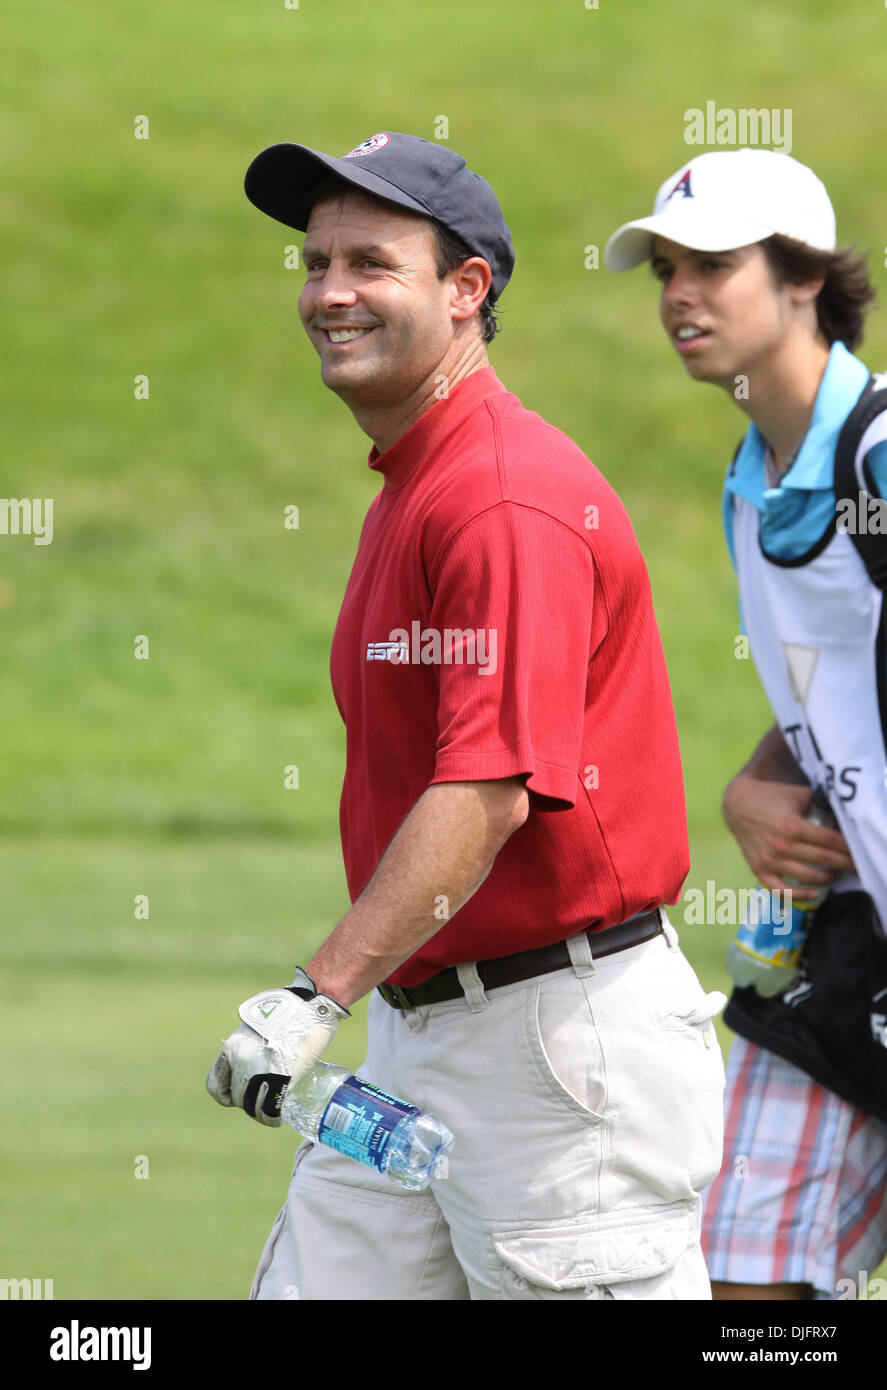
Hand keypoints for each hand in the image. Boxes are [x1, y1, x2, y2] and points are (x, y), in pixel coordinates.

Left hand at [206, 970, 348, 1125]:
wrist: (310, 1006)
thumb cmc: (289, 1009)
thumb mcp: (258, 1025)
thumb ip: (250, 1045)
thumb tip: (253, 1059)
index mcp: (232, 1048)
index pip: (215, 1085)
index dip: (226, 1095)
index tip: (236, 1095)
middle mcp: (241, 1063)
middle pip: (237, 1098)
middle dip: (248, 1102)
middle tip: (262, 1097)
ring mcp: (260, 1073)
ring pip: (252, 1107)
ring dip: (260, 1111)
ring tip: (270, 1109)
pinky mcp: (281, 1080)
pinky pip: (269, 1111)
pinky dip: (271, 1119)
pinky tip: (277, 1118)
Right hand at [722, 775, 855, 893]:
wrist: (737, 803)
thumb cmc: (770, 796)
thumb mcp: (796, 793)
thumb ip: (817, 804)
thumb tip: (838, 815)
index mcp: (793, 826)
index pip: (830, 841)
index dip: (847, 848)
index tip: (858, 852)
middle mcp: (782, 845)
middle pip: (824, 859)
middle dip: (845, 864)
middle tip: (856, 866)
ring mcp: (770, 860)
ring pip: (807, 876)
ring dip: (827, 878)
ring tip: (836, 874)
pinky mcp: (759, 869)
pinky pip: (780, 890)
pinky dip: (798, 896)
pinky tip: (814, 893)